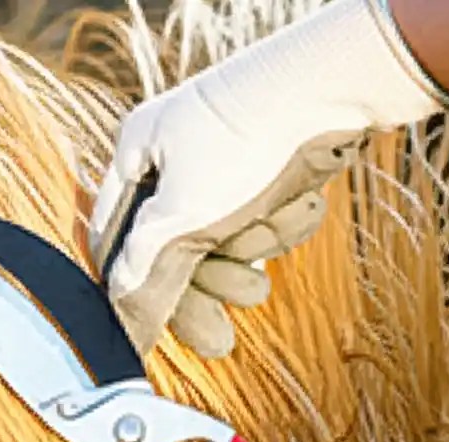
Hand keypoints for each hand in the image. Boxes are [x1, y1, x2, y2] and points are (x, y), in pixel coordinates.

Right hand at [88, 0, 448, 358]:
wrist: (335, 92)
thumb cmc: (246, 143)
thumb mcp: (183, 218)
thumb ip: (146, 271)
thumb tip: (123, 316)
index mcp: (138, 153)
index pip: (114, 236)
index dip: (130, 287)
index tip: (146, 332)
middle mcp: (176, 155)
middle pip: (177, 247)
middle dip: (208, 284)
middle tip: (220, 343)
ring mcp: (225, 161)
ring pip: (228, 238)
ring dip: (255, 245)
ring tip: (272, 229)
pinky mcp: (270, 167)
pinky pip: (266, 217)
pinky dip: (284, 221)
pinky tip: (301, 204)